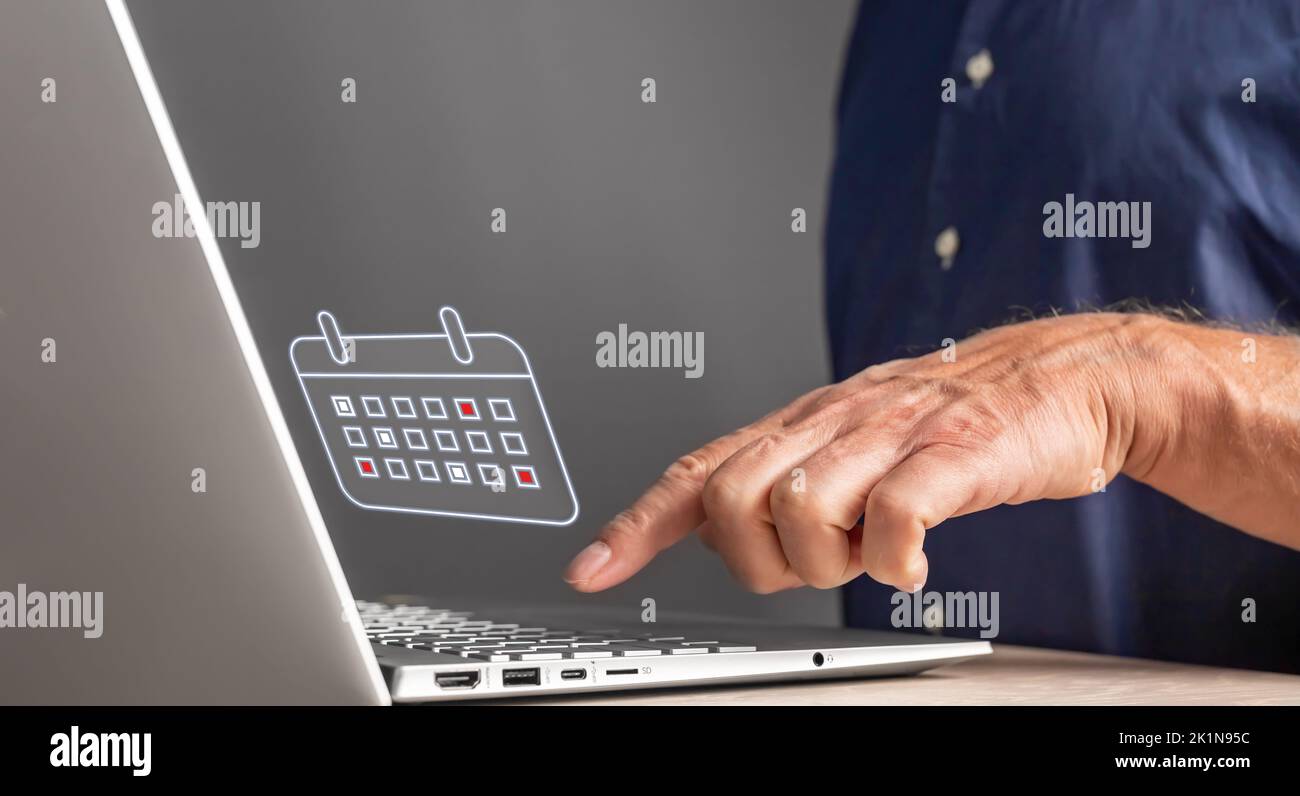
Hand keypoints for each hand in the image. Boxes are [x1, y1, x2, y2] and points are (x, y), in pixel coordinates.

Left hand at [564, 312, 1174, 593]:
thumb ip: (781, 479)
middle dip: (757, 558)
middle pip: (731, 498)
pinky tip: (912, 562)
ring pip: (799, 507)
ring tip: (870, 554)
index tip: (590, 568)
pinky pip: (892, 517)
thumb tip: (712, 530)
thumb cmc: (950, 420)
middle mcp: (830, 421)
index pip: (696, 470)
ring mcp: (890, 433)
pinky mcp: (953, 453)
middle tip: (812, 562)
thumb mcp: (850, 442)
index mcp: (800, 422)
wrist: (1060, 377)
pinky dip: (893, 561)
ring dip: (827, 560)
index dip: (637, 523)